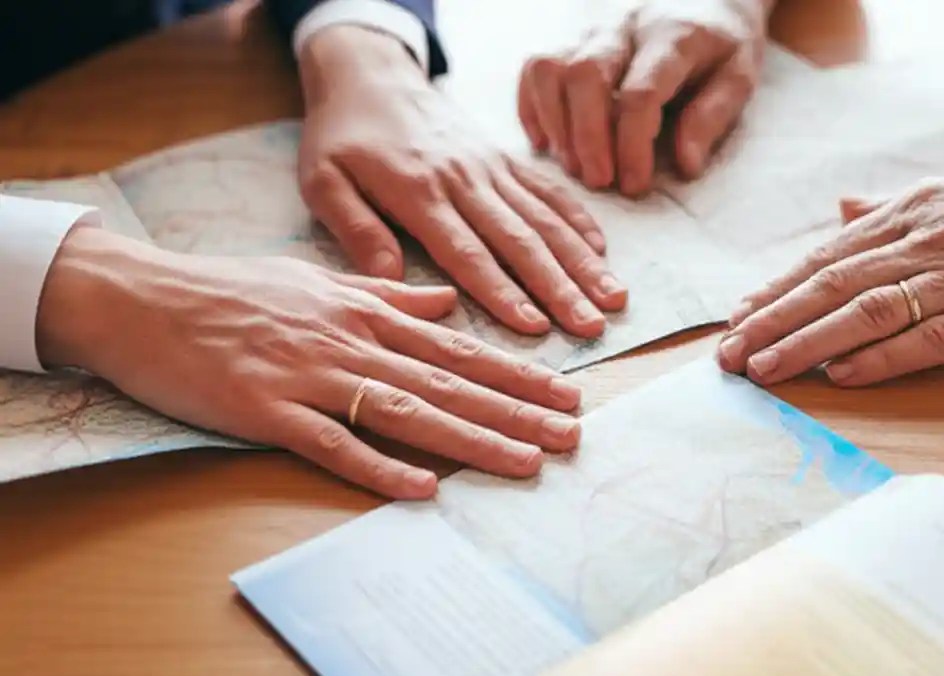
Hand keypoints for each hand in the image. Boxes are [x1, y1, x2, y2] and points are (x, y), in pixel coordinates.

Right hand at [36, 227, 586, 498]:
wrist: (141, 298)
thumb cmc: (232, 292)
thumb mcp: (319, 282)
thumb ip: (387, 296)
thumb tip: (446, 304)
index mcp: (365, 314)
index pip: (458, 348)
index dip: (516, 372)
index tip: (566, 392)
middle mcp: (351, 343)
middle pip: (449, 381)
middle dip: (517, 409)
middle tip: (571, 433)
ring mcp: (310, 376)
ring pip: (408, 410)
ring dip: (472, 439)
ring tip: (527, 462)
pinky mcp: (267, 410)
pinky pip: (332, 443)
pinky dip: (378, 467)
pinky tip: (422, 489)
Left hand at [297, 27, 627, 337]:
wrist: (370, 73)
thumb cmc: (341, 136)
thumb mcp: (323, 181)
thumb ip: (356, 229)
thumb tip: (391, 280)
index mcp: (418, 193)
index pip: (467, 252)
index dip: (502, 291)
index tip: (535, 327)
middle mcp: (465, 181)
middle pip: (520, 241)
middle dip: (561, 286)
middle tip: (594, 324)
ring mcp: (491, 169)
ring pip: (544, 220)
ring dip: (582, 261)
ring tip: (614, 296)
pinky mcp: (504, 159)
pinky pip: (548, 190)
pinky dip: (578, 220)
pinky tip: (602, 251)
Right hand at [519, 0, 774, 195]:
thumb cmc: (722, 47)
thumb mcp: (739, 77)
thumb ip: (712, 117)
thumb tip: (685, 165)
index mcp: (673, 36)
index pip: (641, 92)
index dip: (632, 145)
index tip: (635, 186)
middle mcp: (625, 25)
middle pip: (585, 74)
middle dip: (586, 136)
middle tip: (598, 182)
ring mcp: (592, 27)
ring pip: (551, 66)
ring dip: (555, 123)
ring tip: (574, 166)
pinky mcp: (571, 36)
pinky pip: (536, 66)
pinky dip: (533, 108)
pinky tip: (547, 143)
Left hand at [717, 173, 943, 385]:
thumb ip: (895, 212)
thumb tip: (842, 212)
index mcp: (917, 211)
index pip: (830, 254)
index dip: (778, 288)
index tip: (737, 317)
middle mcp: (930, 238)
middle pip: (833, 282)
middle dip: (774, 319)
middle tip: (729, 352)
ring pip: (866, 311)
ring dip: (808, 341)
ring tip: (765, 367)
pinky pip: (927, 339)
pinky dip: (880, 358)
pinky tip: (842, 375)